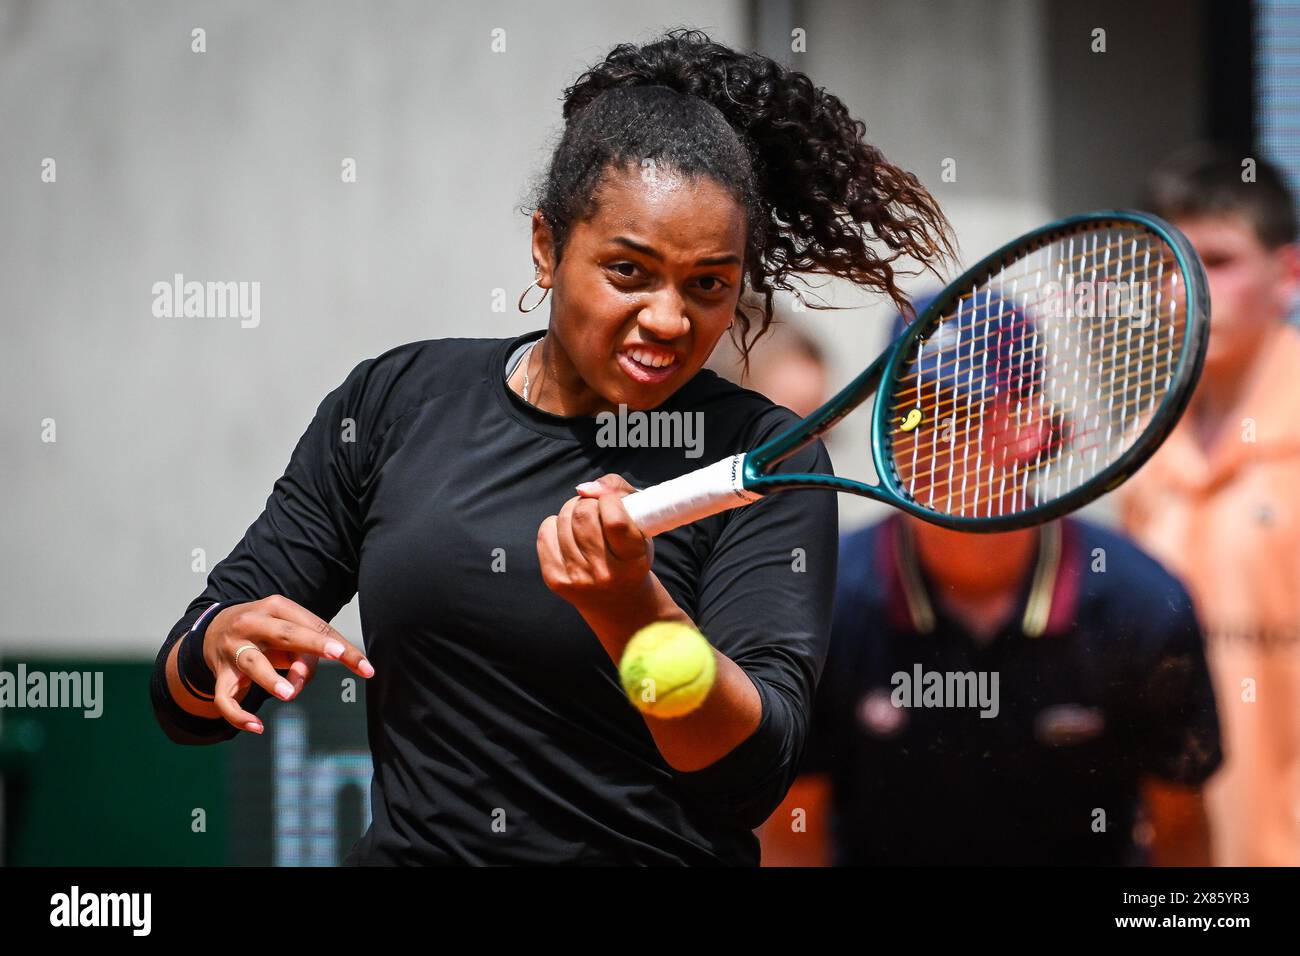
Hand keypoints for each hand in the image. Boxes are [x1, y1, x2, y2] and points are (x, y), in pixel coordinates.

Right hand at [203, 594, 372, 733]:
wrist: (213, 628)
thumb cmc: (266, 633)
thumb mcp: (287, 635)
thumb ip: (302, 655)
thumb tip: (300, 682)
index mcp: (277, 608)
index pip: (315, 626)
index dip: (340, 645)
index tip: (364, 666)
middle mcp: (253, 623)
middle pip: (286, 633)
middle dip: (314, 644)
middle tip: (337, 654)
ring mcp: (233, 647)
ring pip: (252, 662)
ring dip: (271, 678)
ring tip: (290, 693)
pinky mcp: (220, 672)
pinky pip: (225, 697)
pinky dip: (238, 715)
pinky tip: (257, 726)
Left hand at [537, 473, 653, 610]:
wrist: (619, 600)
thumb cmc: (632, 553)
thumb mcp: (642, 524)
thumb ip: (620, 492)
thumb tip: (583, 489)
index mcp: (633, 560)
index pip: (615, 520)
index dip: (609, 500)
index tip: (611, 503)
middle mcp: (604, 573)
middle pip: (582, 515)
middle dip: (587, 502)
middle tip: (595, 508)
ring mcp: (577, 578)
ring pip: (562, 520)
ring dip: (572, 510)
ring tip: (583, 520)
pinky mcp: (555, 580)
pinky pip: (545, 533)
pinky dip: (555, 524)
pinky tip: (568, 533)